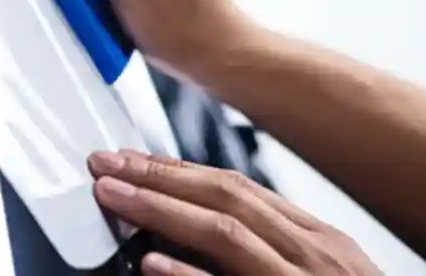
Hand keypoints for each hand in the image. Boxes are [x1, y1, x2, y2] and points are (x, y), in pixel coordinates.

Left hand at [89, 150, 380, 275]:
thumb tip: (194, 235)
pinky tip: (153, 263)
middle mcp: (318, 258)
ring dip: (164, 208)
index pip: (239, 189)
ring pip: (230, 235)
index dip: (178, 171)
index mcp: (320, 243)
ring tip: (114, 196)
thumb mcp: (317, 275)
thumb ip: (268, 250)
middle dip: (161, 176)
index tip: (130, 161)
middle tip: (105, 163)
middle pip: (229, 198)